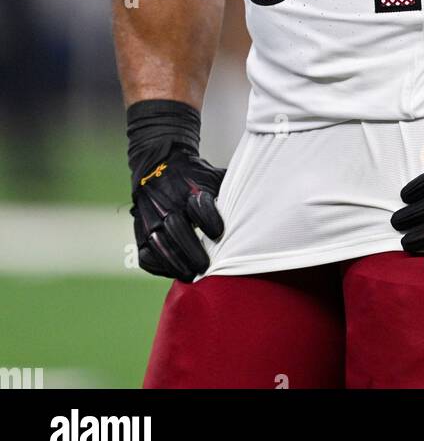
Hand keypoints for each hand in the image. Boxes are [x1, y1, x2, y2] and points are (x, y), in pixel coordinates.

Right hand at [130, 146, 225, 282]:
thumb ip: (234, 190)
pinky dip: (158, 265)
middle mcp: (168, 202)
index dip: (209, 219)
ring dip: (174, 262)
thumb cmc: (197, 177)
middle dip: (191, 250)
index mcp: (191, 187)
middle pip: (176, 228)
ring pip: (158, 243)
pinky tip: (172, 270)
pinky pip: (146, 253)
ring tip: (190, 275)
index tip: (218, 233)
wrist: (160, 164)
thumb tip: (265, 200)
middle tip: (205, 267)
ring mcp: (151, 217)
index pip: (199, 205)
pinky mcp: (140, 231)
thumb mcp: (215, 176)